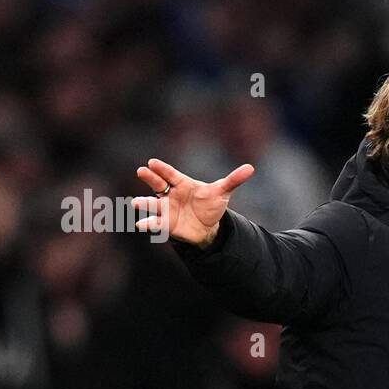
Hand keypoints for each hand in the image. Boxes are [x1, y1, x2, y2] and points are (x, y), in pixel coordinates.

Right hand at [132, 158, 255, 246]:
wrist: (207, 226)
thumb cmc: (211, 204)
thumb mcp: (223, 192)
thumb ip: (233, 180)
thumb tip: (251, 168)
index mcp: (182, 183)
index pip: (171, 174)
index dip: (162, 169)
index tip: (152, 162)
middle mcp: (170, 194)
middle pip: (157, 184)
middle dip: (150, 178)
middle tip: (141, 171)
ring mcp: (166, 208)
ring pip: (153, 204)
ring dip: (144, 203)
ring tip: (136, 203)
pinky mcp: (166, 224)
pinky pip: (155, 223)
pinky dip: (148, 224)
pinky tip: (141, 224)